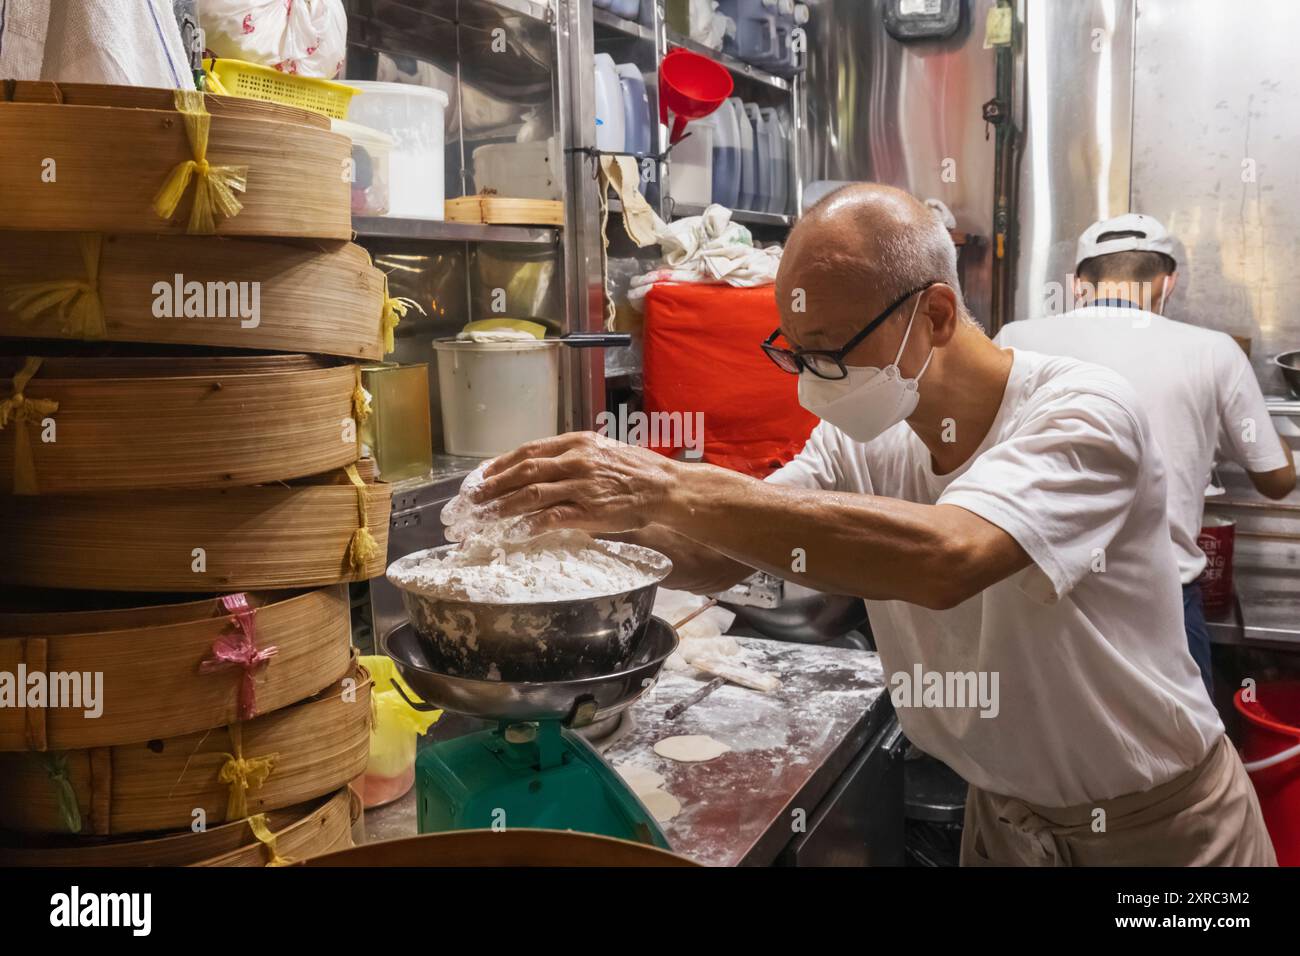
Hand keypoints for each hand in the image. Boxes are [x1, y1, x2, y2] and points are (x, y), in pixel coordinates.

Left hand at [472, 432, 676, 533]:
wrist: (664, 487)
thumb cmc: (634, 470)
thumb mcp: (601, 451)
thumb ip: (572, 458)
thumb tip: (544, 470)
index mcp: (575, 443)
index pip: (528, 451)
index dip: (501, 464)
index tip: (481, 476)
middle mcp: (574, 461)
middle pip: (522, 472)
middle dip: (492, 486)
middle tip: (470, 499)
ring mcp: (579, 486)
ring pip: (530, 495)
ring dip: (501, 507)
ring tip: (481, 517)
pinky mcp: (587, 510)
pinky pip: (551, 517)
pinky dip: (529, 524)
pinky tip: (515, 532)